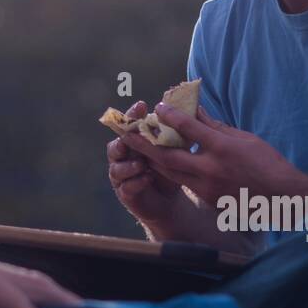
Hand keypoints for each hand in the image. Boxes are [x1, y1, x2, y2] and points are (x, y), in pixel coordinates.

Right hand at [106, 101, 195, 230]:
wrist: (169, 200)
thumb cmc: (172, 171)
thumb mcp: (178, 151)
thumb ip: (178, 133)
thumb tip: (192, 109)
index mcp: (134, 143)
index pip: (129, 126)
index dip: (133, 116)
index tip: (142, 106)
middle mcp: (124, 158)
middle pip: (115, 146)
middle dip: (123, 140)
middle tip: (129, 137)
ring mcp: (122, 177)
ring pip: (116, 169)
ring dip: (128, 165)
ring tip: (141, 164)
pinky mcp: (126, 194)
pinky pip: (126, 188)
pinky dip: (136, 182)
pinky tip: (148, 178)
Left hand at [122, 103, 307, 202]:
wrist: (283, 199)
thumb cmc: (268, 163)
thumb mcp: (244, 138)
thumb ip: (215, 127)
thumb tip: (194, 111)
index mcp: (222, 149)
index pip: (190, 129)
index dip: (171, 116)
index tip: (158, 106)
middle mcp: (211, 169)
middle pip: (169, 156)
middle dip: (145, 144)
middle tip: (127, 133)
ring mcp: (207, 188)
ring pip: (171, 172)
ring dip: (153, 159)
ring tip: (138, 148)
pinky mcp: (208, 200)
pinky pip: (183, 183)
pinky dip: (170, 172)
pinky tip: (160, 164)